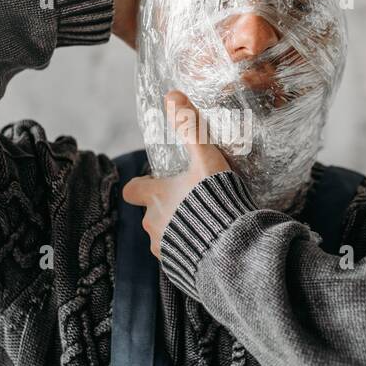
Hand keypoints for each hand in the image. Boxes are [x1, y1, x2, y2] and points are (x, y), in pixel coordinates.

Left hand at [122, 90, 230, 257]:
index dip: (141, 185)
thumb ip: (190, 127)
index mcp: (155, 199)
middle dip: (167, 210)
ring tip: (205, 226)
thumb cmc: (217, 201)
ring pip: (164, 238)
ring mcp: (164, 251)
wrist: (232, 250)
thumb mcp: (206, 158)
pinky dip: (190, 251)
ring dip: (179, 231)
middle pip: (150, 214)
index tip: (155, 183)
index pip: (132, 190)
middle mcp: (153, 226)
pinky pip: (179, 258)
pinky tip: (210, 246)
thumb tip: (172, 94)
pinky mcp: (178, 271)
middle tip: (192, 203)